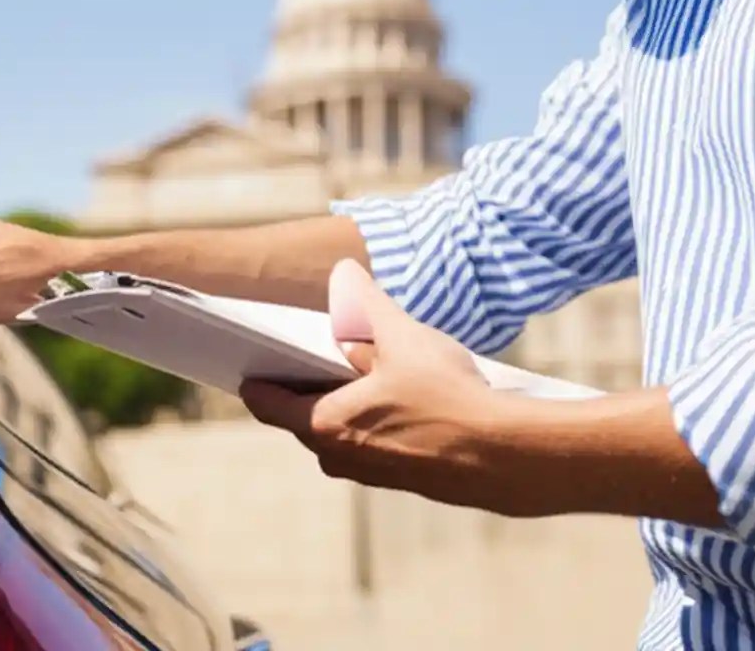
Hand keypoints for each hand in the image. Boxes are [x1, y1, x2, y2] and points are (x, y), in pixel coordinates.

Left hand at [240, 260, 510, 508]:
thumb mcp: (402, 337)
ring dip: (343, 402)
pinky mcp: (399, 480)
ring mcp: (368, 474)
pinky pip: (369, 444)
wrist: (506, 456)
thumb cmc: (449, 398)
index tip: (247, 356)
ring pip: (338, 431)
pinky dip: (372, 420)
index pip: (266, 403)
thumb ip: (365, 305)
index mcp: (324, 424)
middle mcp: (337, 456)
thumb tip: (343, 274)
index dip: (255, 375)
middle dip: (304, 383)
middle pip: (301, 416)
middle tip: (312, 348)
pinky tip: (401, 395)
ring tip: (367, 366)